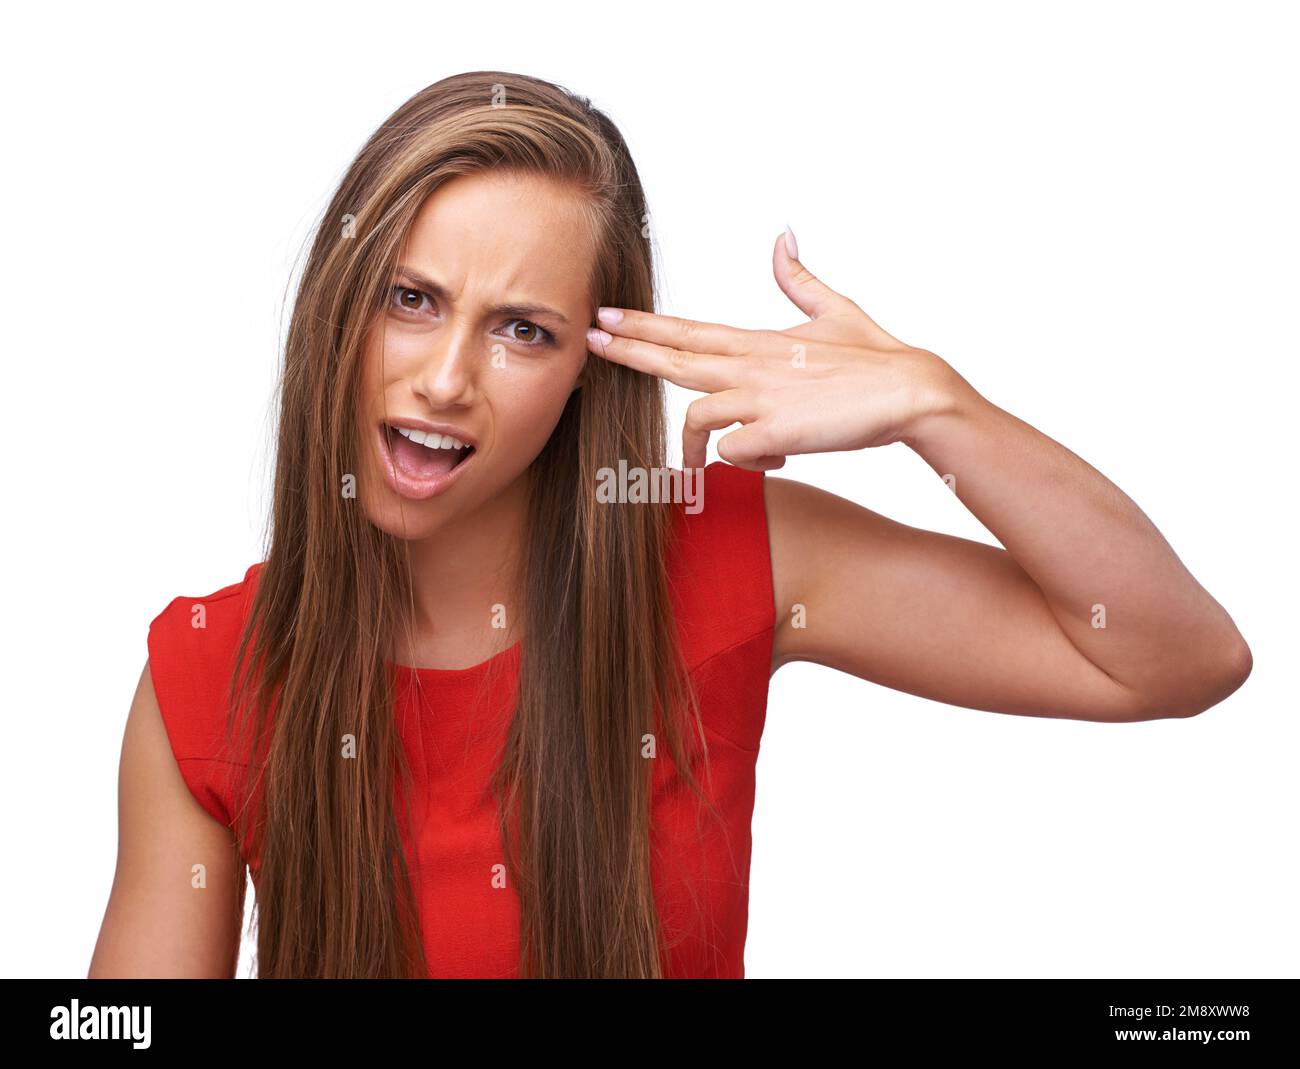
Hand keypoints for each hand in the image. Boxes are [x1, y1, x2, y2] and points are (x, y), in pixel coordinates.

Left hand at [585, 229, 970, 470]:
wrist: (913, 393)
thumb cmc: (875, 359)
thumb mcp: (834, 309)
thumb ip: (798, 279)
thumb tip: (782, 235)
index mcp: (759, 342)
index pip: (688, 330)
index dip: (644, 325)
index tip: (607, 316)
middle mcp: (753, 365)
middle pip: (676, 357)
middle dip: (630, 350)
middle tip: (591, 340)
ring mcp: (763, 398)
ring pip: (697, 415)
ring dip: (694, 446)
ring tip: (696, 468)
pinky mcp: (777, 432)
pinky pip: (732, 452)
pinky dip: (741, 464)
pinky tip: (768, 464)